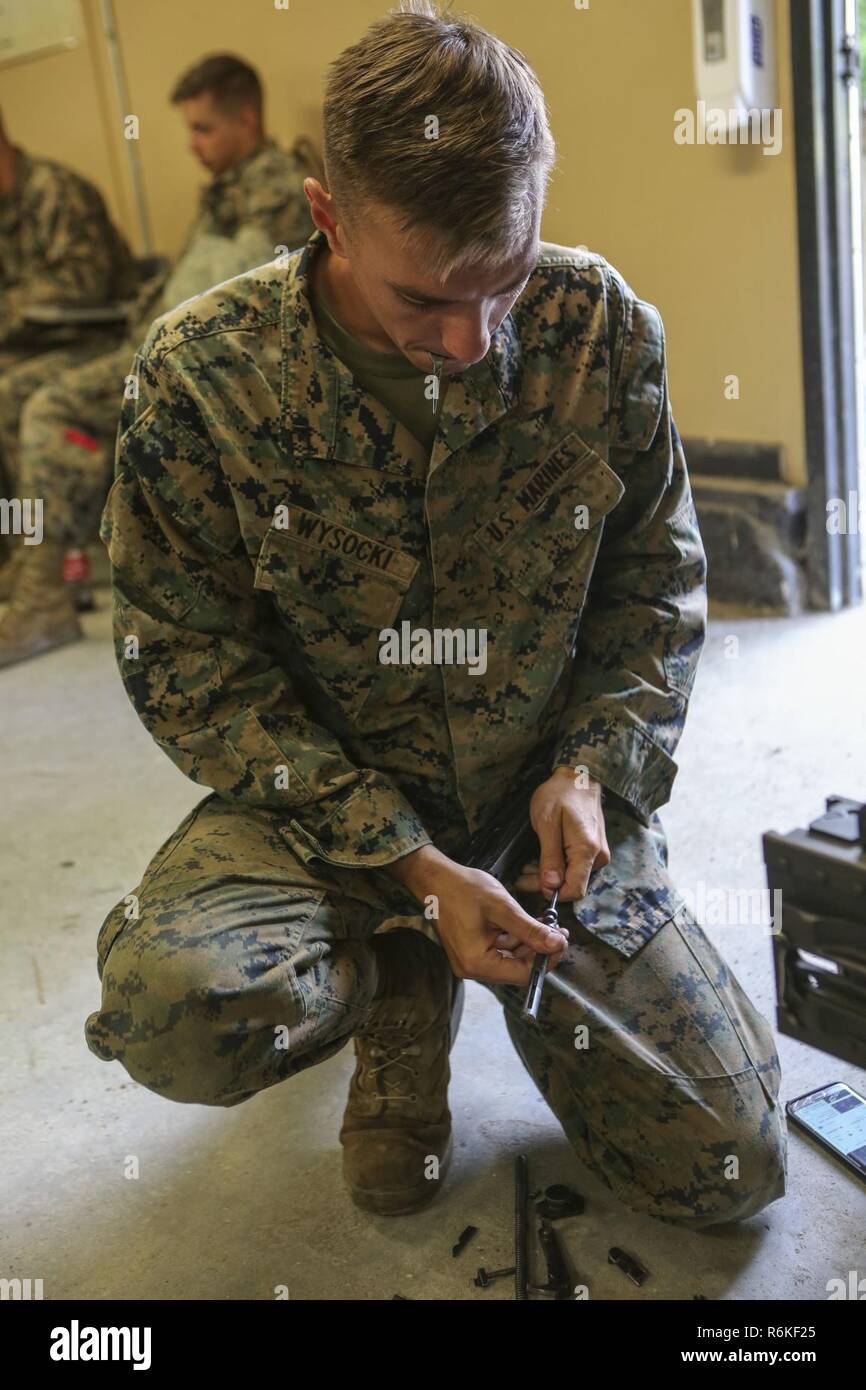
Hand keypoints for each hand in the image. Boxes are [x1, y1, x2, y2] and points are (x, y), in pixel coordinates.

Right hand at [383, 845, 568, 984]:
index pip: (522, 974)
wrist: (435, 878)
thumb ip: (530, 929)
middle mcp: (472, 968)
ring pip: (511, 959)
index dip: (546, 959)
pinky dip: (515, 939)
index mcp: (477, 963)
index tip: (562, 940)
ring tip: (545, 923)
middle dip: (539, 950)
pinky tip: (526, 923)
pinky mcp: (472, 950)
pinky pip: (500, 950)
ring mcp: (471, 960)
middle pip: (517, 968)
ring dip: (529, 943)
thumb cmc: (462, 889)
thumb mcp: (502, 907)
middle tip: (557, 930)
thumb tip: (557, 945)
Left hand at [512, 767, 610, 902]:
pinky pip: (576, 867)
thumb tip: (550, 886)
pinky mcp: (595, 850)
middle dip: (545, 883)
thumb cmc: (560, 794)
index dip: (550, 892)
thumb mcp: (547, 823)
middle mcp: (598, 856)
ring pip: (573, 877)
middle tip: (521, 872)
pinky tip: (543, 857)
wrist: (578, 776)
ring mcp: (598, 854)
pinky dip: (558, 866)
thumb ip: (549, 857)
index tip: (527, 882)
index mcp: (587, 850)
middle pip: (572, 885)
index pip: (575, 891)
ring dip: (550, 875)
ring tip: (528, 864)